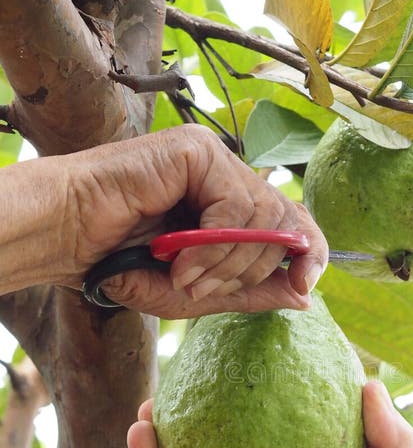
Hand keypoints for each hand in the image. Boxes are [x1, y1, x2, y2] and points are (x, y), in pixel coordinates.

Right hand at [59, 124, 326, 316]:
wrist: (68, 236)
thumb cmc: (124, 263)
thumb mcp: (198, 291)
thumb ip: (251, 292)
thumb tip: (305, 296)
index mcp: (233, 206)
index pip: (295, 222)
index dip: (310, 253)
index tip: (304, 287)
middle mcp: (229, 178)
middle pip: (284, 223)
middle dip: (252, 271)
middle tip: (204, 290)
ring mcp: (214, 160)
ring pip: (263, 218)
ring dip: (226, 264)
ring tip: (184, 278)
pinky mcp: (196, 151)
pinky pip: (234, 205)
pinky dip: (211, 244)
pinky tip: (179, 260)